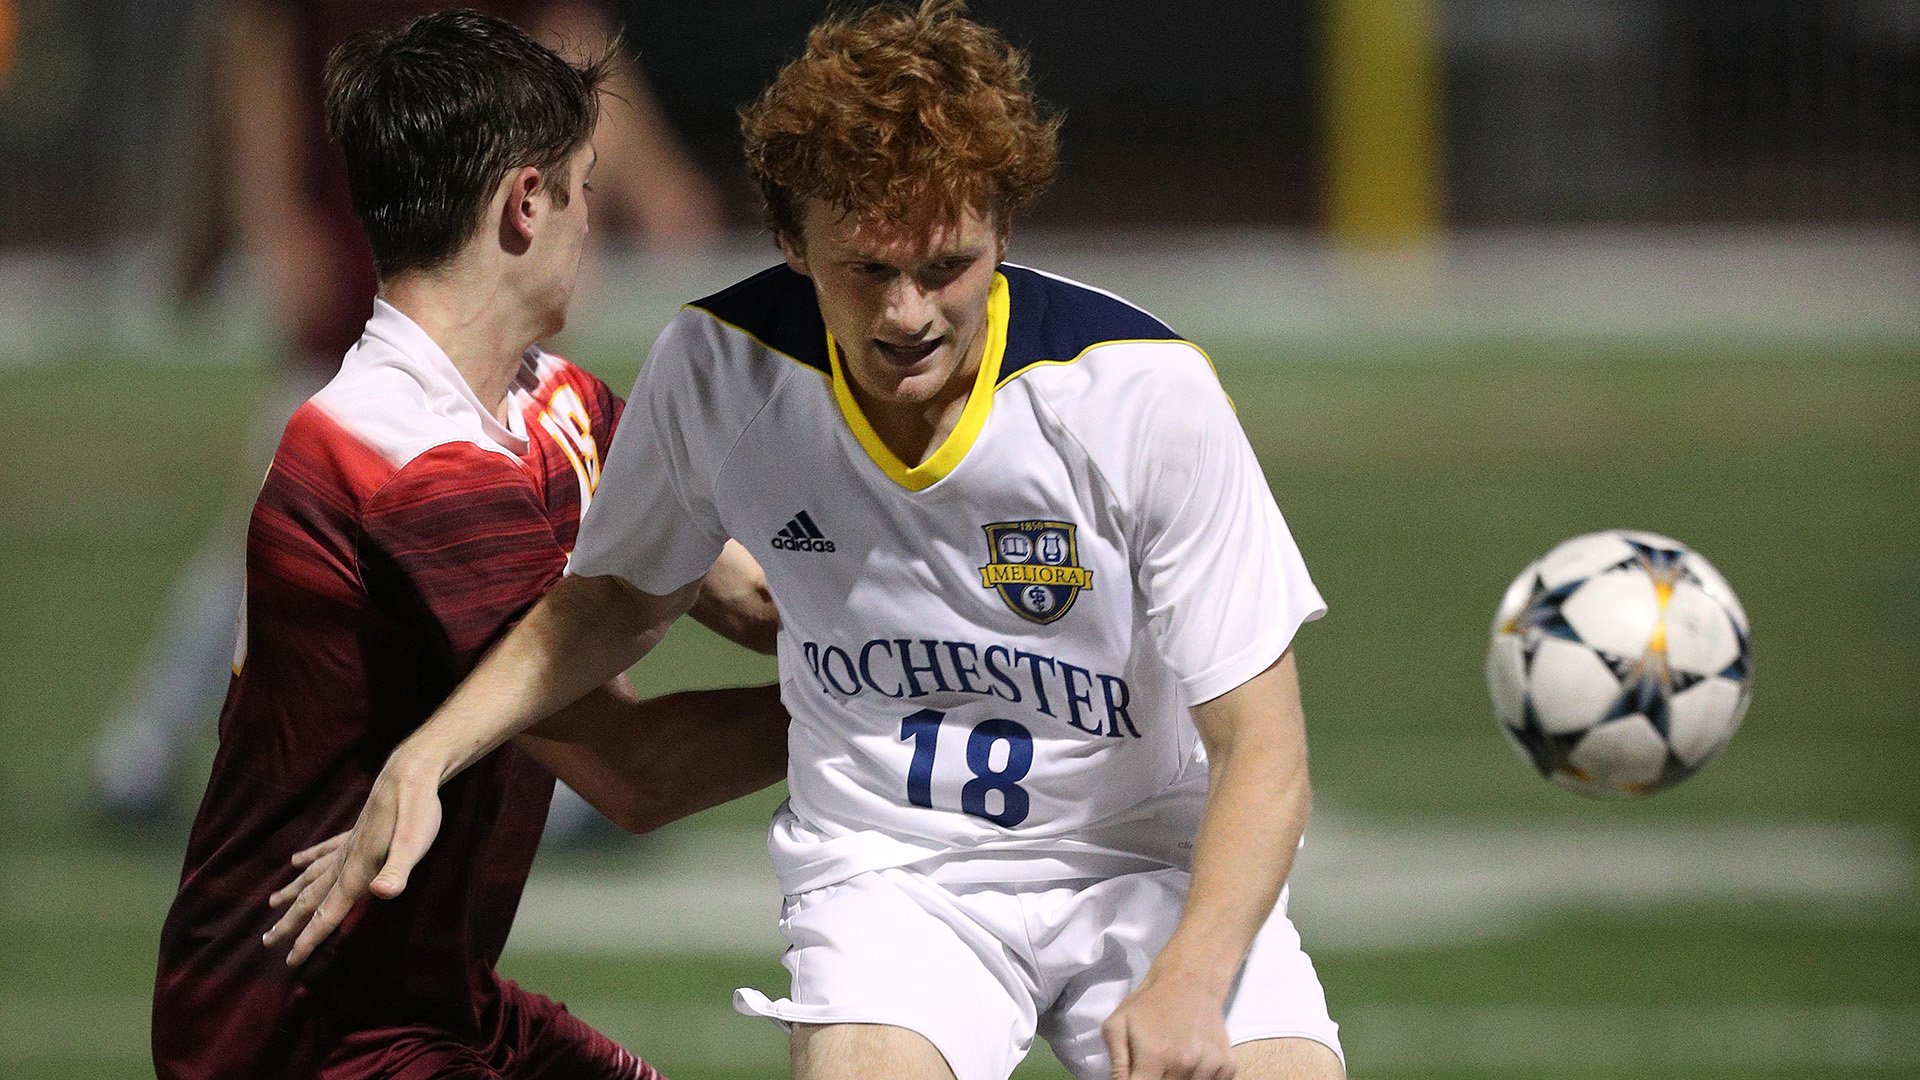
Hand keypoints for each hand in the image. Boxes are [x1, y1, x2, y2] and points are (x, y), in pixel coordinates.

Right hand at [264, 750, 445, 965]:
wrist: (412, 771)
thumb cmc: (418, 810)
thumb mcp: (415, 844)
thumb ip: (396, 871)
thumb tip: (380, 894)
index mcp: (358, 871)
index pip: (327, 913)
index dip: (309, 939)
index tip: (288, 961)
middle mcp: (346, 860)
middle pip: (311, 898)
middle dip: (290, 923)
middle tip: (266, 942)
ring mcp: (348, 843)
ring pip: (313, 874)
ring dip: (293, 892)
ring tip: (271, 904)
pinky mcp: (356, 829)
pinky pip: (325, 849)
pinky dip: (309, 858)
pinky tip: (295, 861)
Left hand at [1102, 970, 1235, 1079]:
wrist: (1190, 982)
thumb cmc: (1149, 1004)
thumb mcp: (1117, 1024)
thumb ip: (1116, 1062)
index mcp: (1155, 1056)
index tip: (1139, 1074)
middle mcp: (1184, 1064)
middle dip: (1157, 1079)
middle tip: (1156, 1064)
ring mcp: (1209, 1065)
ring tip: (1173, 1060)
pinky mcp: (1227, 1065)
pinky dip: (1202, 1079)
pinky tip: (1194, 1062)